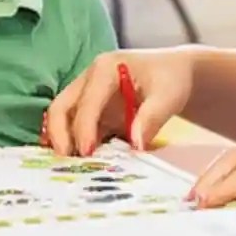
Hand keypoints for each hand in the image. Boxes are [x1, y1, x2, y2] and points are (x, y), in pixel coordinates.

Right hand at [42, 49, 195, 155]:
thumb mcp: (168, 96)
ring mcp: (88, 96)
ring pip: (64, 119)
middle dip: (59, 134)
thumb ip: (151, 118)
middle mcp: (90, 80)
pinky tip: (83, 164)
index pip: (88, 100)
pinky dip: (76, 145)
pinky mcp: (93, 112)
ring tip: (72, 167)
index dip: (84, 127)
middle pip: (61, 106)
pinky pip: (77, 130)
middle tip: (67, 161)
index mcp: (106, 69)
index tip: (87, 152)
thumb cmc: (171, 79)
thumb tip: (135, 145)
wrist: (175, 74)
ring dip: (65, 142)